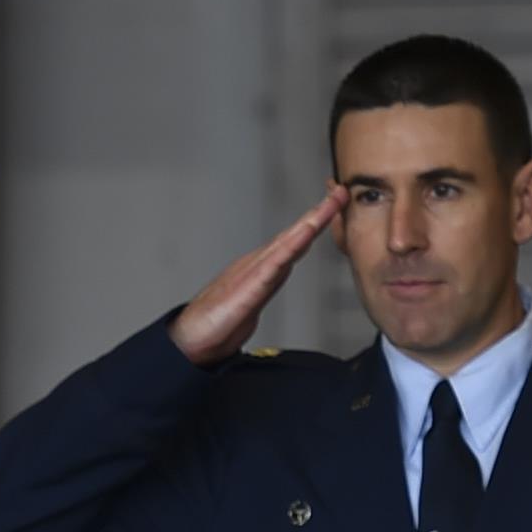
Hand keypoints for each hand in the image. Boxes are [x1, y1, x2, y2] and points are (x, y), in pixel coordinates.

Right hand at [170, 189, 345, 364]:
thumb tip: (276, 278)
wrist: (190, 339)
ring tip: (330, 204)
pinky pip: (276, 263)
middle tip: (340, 192)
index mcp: (262, 269)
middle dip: (320, 212)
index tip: (335, 205)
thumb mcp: (251, 306)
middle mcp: (258, 264)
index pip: (294, 242)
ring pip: (288, 243)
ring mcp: (253, 273)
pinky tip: (305, 235)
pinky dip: (292, 246)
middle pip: (295, 234)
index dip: (315, 222)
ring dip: (311, 223)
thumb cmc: (215, 325)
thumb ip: (264, 288)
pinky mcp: (249, 289)